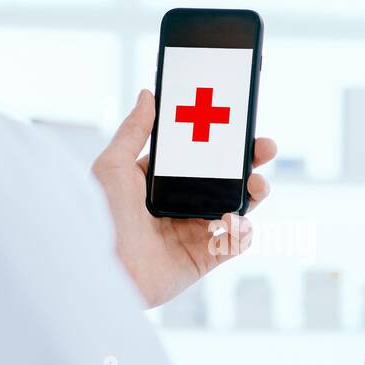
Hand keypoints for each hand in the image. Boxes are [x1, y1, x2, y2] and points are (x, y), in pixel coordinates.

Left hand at [92, 90, 276, 307]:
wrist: (101, 268)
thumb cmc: (99, 217)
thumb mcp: (113, 165)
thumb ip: (134, 131)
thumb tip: (149, 95)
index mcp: (157, 183)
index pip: (196, 158)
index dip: (219, 142)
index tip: (238, 125)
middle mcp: (176, 206)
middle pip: (221, 181)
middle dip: (247, 164)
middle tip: (264, 148)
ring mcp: (190, 233)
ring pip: (233, 209)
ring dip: (253, 194)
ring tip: (259, 184)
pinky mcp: (200, 260)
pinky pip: (232, 244)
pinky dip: (243, 232)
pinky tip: (242, 220)